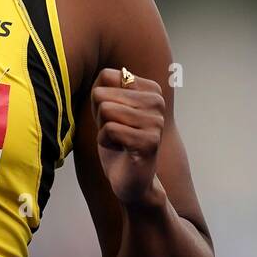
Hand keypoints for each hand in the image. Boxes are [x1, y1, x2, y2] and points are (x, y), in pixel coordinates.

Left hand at [91, 67, 164, 206]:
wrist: (131, 180)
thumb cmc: (117, 142)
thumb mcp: (107, 109)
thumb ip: (104, 88)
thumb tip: (103, 76)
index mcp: (150, 88)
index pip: (105, 76)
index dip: (99, 100)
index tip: (113, 117)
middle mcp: (157, 101)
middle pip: (102, 94)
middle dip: (100, 116)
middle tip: (115, 132)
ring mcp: (156, 120)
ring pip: (106, 110)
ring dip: (103, 130)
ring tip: (119, 140)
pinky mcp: (150, 140)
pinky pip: (110, 129)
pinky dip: (106, 142)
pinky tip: (120, 150)